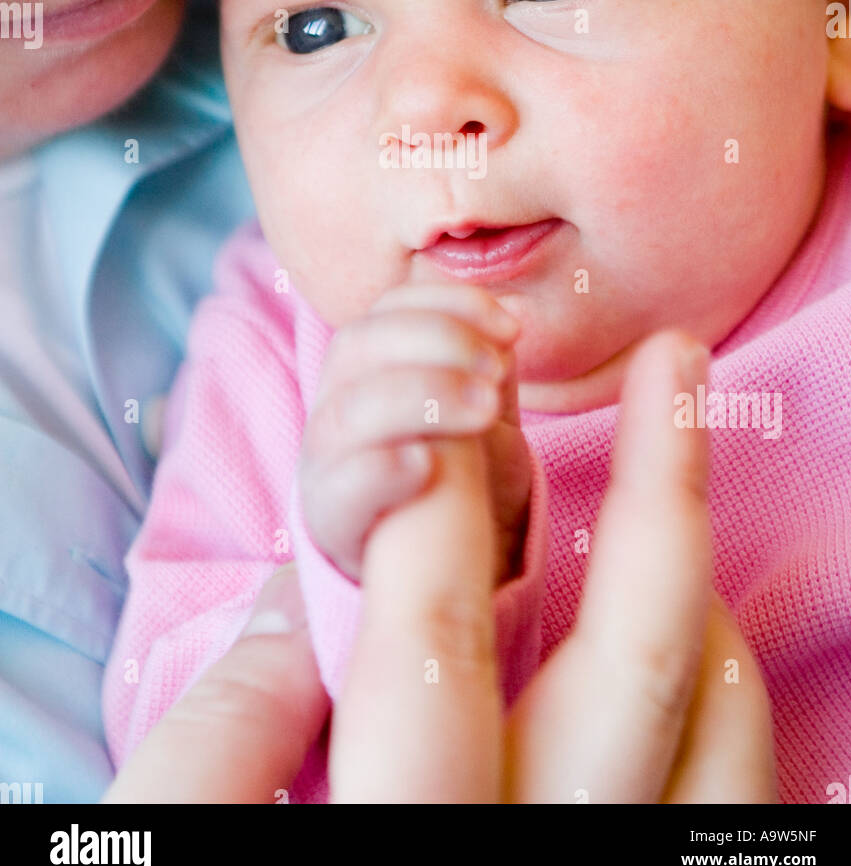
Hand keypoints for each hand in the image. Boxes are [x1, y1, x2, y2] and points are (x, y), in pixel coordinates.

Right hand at [102, 328, 776, 803]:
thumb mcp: (166, 859)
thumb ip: (215, 741)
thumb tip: (288, 606)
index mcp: (396, 843)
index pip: (426, 631)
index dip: (437, 489)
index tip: (452, 400)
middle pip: (623, 659)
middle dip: (659, 480)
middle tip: (679, 358)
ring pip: (713, 727)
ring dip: (700, 584)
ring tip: (668, 488)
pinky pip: (737, 803)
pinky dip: (728, 695)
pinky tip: (686, 637)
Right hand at [298, 284, 531, 586]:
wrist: (432, 561)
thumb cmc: (454, 469)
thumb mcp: (474, 404)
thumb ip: (485, 359)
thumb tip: (511, 317)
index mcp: (368, 362)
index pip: (390, 308)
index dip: (448, 303)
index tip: (510, 325)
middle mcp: (336, 399)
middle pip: (359, 345)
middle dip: (435, 342)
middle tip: (495, 368)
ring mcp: (324, 458)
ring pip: (349, 409)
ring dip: (421, 397)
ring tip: (484, 411)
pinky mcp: (330, 517)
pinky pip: (341, 486)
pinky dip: (382, 468)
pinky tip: (427, 464)